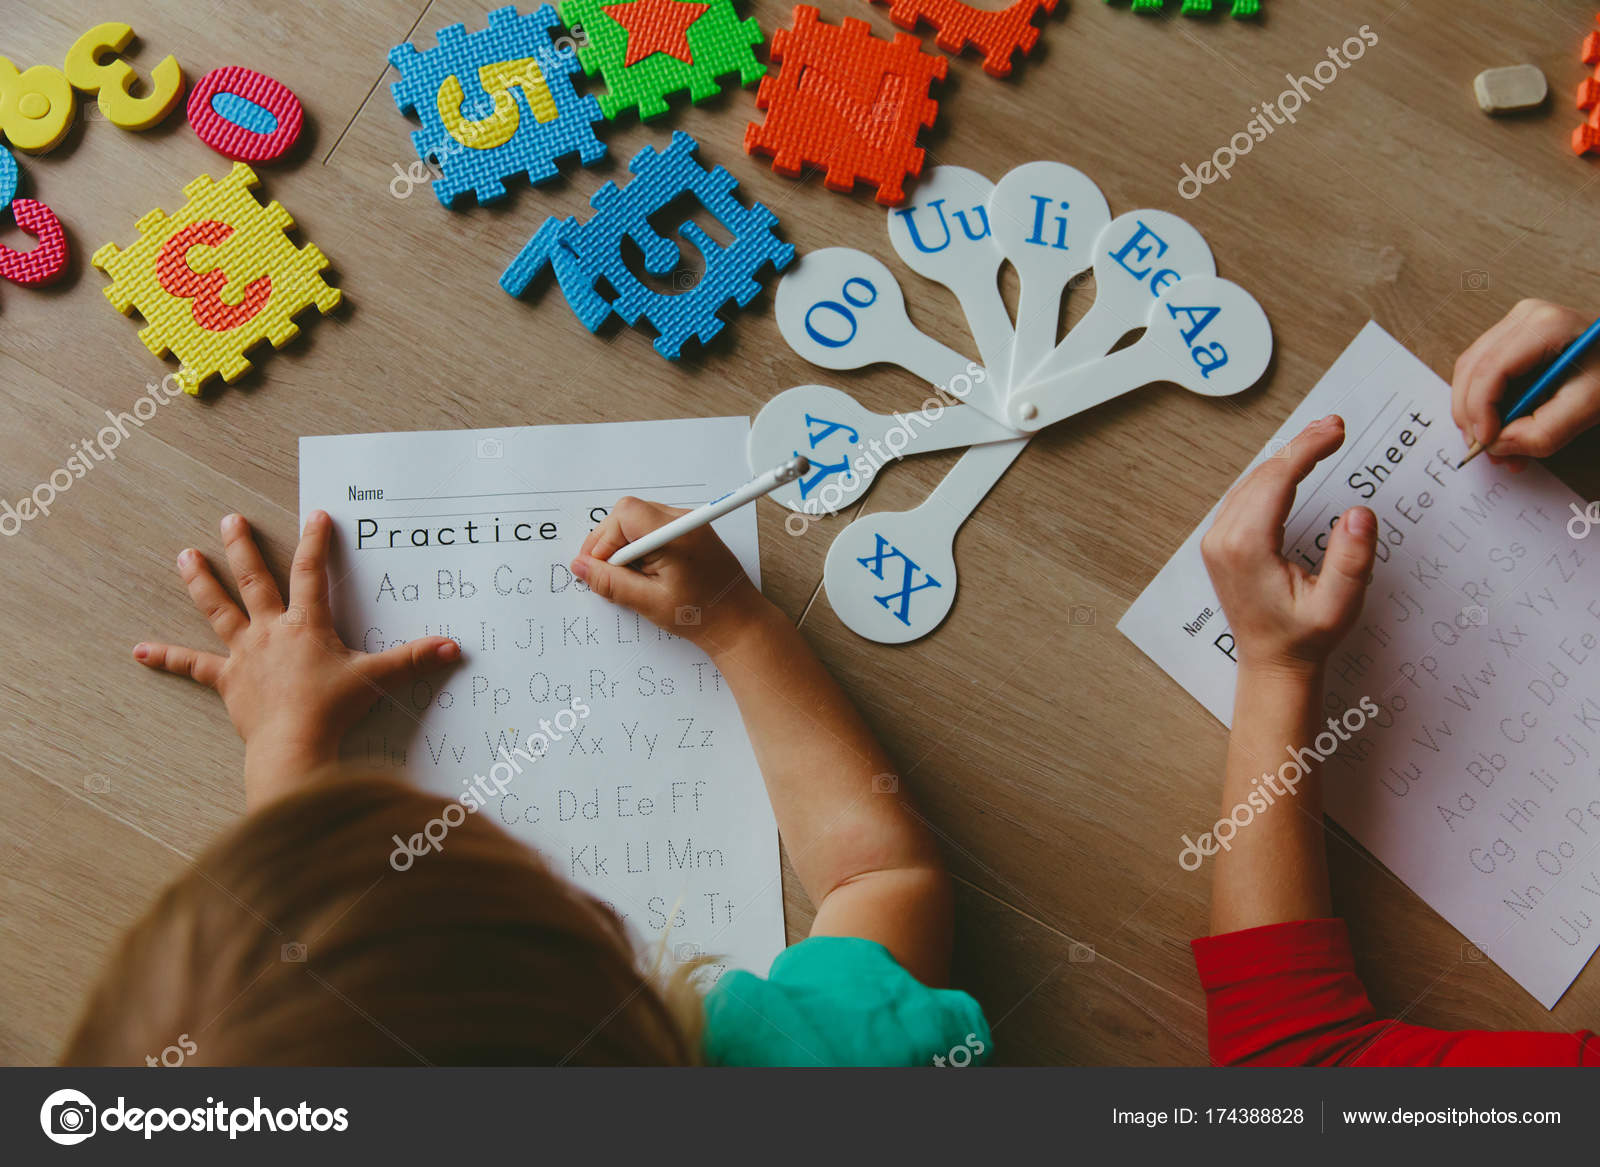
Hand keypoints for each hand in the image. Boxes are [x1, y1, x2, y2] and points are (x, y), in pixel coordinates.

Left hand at [134, 511, 459, 806]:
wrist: (294, 744)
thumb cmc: (333, 710)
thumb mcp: (376, 680)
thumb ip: (413, 660)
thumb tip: (453, 647)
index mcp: (306, 625)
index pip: (312, 573)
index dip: (317, 542)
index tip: (317, 514)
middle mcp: (271, 631)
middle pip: (254, 580)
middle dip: (243, 548)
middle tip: (230, 520)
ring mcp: (244, 655)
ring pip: (218, 610)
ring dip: (201, 582)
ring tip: (185, 557)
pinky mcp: (226, 681)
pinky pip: (192, 667)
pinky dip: (166, 658)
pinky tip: (139, 649)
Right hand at [570, 497, 771, 656]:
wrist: (739, 622)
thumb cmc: (703, 614)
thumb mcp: (648, 602)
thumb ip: (611, 582)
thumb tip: (581, 567)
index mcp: (674, 534)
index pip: (624, 515)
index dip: (603, 539)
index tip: (597, 567)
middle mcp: (683, 521)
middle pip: (629, 514)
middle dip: (611, 543)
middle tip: (608, 575)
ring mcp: (688, 524)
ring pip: (639, 520)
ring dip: (626, 547)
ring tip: (632, 579)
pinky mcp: (689, 532)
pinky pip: (653, 528)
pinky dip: (641, 548)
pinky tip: (646, 573)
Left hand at [1200, 416, 1377, 676]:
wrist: (1271, 664)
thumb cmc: (1304, 638)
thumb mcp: (1338, 606)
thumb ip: (1350, 560)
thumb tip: (1358, 514)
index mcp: (1246, 547)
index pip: (1277, 480)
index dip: (1308, 449)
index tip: (1335, 430)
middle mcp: (1223, 539)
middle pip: (1262, 475)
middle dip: (1300, 446)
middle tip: (1335, 425)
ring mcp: (1216, 541)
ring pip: (1251, 482)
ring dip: (1285, 457)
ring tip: (1322, 437)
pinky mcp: (1220, 544)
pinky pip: (1244, 496)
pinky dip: (1271, 475)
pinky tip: (1292, 465)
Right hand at [1452, 298, 1599, 457]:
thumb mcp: (1589, 406)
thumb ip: (1544, 432)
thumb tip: (1498, 444)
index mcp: (1546, 326)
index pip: (1491, 370)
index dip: (1480, 411)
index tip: (1488, 442)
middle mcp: (1524, 317)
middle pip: (1472, 371)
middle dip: (1473, 416)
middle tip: (1488, 450)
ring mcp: (1514, 324)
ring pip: (1469, 374)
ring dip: (1474, 413)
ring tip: (1498, 442)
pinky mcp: (1510, 338)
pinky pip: (1479, 373)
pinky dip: (1484, 404)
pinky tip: (1502, 424)